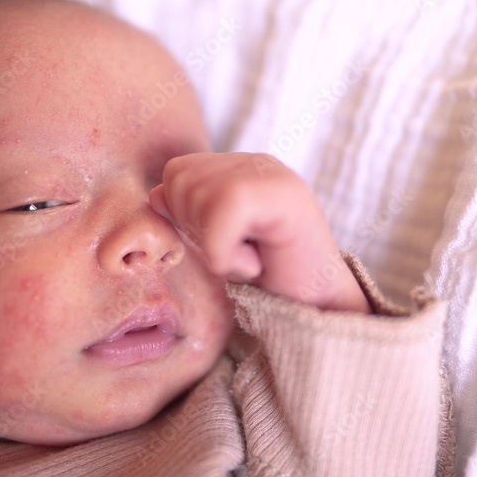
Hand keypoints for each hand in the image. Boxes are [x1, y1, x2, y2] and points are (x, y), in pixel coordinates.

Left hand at [149, 152, 369, 312]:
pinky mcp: (283, 194)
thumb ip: (188, 215)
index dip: (183, 217)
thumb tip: (156, 195)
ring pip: (197, 194)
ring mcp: (273, 175)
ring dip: (215, 243)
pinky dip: (227, 253)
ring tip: (250, 257)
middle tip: (238, 252)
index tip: (224, 245)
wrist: (320, 314)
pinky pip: (221, 212)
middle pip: (179, 178)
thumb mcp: (217, 244)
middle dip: (195, 227)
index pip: (178, 173)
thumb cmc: (269, 284)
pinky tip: (257, 264)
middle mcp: (257, 163)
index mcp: (241, 169)